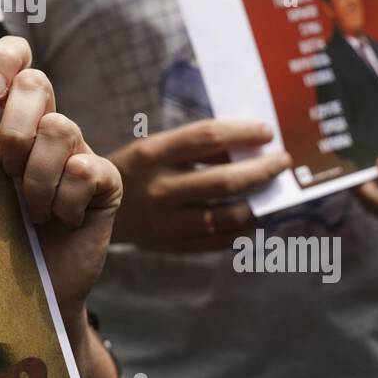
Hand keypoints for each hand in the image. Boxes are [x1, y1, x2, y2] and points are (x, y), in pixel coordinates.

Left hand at [0, 37, 121, 334]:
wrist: (30, 295)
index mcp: (12, 118)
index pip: (16, 58)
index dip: (5, 58)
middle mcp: (47, 126)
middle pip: (37, 83)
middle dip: (14, 127)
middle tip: (5, 171)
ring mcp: (80, 150)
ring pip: (60, 129)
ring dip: (36, 178)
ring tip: (31, 212)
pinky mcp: (106, 181)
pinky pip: (85, 169)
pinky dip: (65, 201)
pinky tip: (62, 222)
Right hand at [107, 119, 289, 253]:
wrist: (95, 212)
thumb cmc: (136, 171)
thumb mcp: (155, 148)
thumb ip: (196, 147)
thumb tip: (248, 145)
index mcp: (154, 154)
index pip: (208, 137)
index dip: (243, 132)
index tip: (267, 132)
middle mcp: (161, 188)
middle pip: (226, 180)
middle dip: (264, 169)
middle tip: (282, 161)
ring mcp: (168, 221)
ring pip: (229, 215)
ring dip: (257, 203)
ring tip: (268, 192)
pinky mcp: (175, 245)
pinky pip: (222, 240)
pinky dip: (243, 227)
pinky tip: (250, 215)